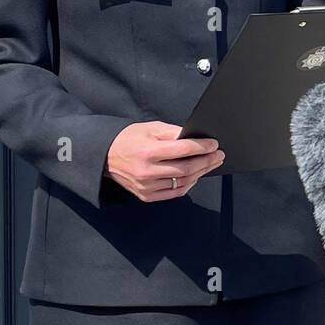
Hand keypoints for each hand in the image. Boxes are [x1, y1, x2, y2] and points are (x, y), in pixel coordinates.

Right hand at [104, 121, 224, 201]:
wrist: (105, 156)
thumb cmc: (129, 139)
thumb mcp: (150, 128)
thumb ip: (173, 132)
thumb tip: (197, 137)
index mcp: (148, 151)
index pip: (183, 150)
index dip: (203, 147)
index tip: (215, 144)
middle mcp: (147, 171)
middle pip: (187, 168)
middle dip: (207, 161)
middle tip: (219, 155)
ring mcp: (146, 186)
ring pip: (183, 182)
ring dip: (201, 173)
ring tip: (211, 164)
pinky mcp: (146, 196)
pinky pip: (175, 193)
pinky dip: (189, 184)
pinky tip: (196, 175)